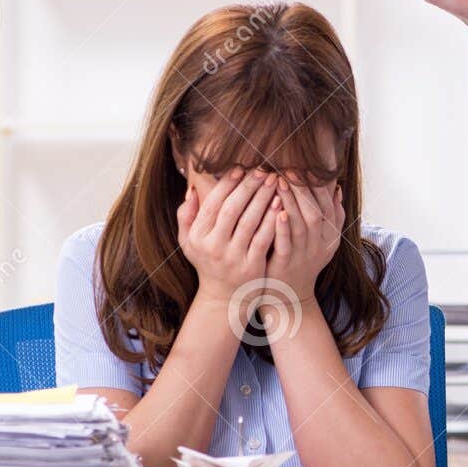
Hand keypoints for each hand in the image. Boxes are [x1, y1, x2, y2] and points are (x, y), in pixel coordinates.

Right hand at [176, 169, 278, 304]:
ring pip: (249, 222)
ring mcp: (233, 258)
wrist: (224, 298)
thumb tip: (191, 189)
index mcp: (198, 236)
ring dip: (263, 199)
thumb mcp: (189, 242)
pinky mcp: (252, 267)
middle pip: (232, 209)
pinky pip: (264, 239)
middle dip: (248, 187)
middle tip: (263, 170)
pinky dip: (272, 221)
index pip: (213, 203)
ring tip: (274, 183)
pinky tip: (281, 206)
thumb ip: (186, 216)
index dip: (227, 184)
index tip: (241, 168)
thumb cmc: (208, 262)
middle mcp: (214, 246)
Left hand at [264, 177, 343, 317]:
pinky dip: (282, 227)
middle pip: (315, 212)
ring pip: (301, 225)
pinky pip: (286, 244)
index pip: (327, 205)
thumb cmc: (302, 259)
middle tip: (289, 169)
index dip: (317, 186)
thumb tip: (336, 186)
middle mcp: (320, 245)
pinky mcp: (286, 265)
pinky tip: (276, 211)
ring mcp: (304, 256)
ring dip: (291, 202)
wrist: (289, 296)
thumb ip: (330, 214)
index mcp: (330, 236)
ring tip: (279, 182)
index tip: (305, 167)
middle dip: (302, 189)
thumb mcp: (322, 239)